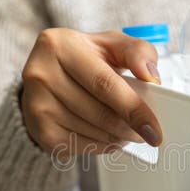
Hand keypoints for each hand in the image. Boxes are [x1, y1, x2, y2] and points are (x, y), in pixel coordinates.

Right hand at [21, 28, 162, 154]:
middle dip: (129, 128)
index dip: (134, 110)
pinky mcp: (36, 128)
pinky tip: (107, 136)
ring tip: (126, 130)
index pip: (104, 84)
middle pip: (99, 113)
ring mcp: (35, 103)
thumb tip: (151, 77)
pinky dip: (100, 146)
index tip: (154, 130)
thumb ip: (138, 52)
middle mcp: (40, 73)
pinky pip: (77, 146)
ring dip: (116, 138)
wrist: (50, 74)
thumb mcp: (113, 44)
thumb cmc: (87, 58)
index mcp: (59, 45)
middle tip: (147, 133)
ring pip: (90, 132)